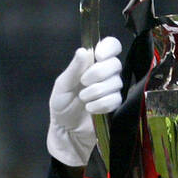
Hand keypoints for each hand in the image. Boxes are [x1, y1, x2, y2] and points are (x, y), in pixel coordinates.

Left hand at [47, 37, 123, 166]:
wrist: (67, 131)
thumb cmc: (62, 105)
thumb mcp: (62, 85)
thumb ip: (73, 69)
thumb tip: (83, 50)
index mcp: (92, 63)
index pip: (112, 46)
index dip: (109, 48)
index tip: (98, 56)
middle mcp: (106, 74)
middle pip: (115, 64)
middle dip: (98, 73)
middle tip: (83, 83)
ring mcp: (113, 90)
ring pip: (116, 83)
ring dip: (96, 92)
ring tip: (83, 100)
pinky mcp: (116, 105)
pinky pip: (116, 100)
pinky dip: (101, 104)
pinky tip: (90, 109)